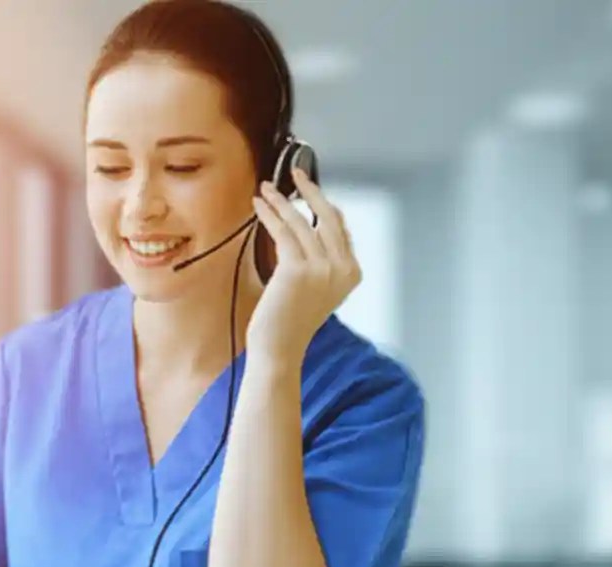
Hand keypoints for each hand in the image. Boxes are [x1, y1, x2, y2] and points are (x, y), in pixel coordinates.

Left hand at [246, 167, 360, 364]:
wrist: (279, 349)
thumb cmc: (290, 323)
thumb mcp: (316, 289)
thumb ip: (320, 262)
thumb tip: (304, 230)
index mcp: (351, 273)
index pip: (339, 228)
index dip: (323, 205)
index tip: (308, 189)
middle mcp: (342, 269)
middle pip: (328, 216)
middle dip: (310, 190)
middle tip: (295, 173)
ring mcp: (322, 269)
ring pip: (301, 221)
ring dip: (281, 200)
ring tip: (266, 188)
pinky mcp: (297, 269)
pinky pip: (283, 231)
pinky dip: (270, 213)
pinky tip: (259, 204)